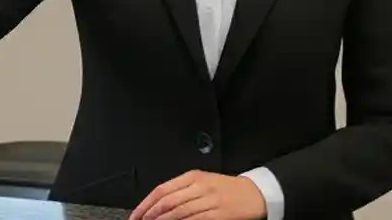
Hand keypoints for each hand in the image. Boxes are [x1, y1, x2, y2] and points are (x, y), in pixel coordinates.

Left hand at [129, 171, 266, 219]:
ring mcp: (209, 200)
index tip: (137, 215)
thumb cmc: (226, 189)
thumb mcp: (202, 182)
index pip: (161, 190)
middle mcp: (199, 186)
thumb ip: (181, 191)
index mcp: (192, 177)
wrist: (255, 193)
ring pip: (179, 212)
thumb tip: (158, 205)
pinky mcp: (219, 214)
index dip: (146, 204)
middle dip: (151, 214)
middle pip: (167, 201)